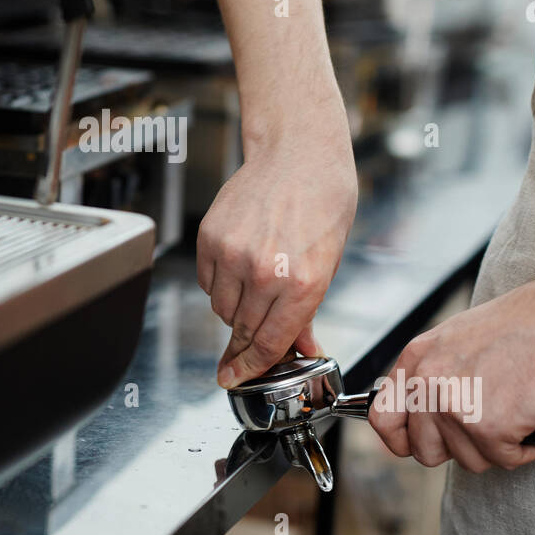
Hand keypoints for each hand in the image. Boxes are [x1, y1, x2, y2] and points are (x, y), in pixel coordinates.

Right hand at [199, 118, 356, 387]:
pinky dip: (220, 283)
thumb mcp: (327, 265)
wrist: (298, 156)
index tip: (234, 378)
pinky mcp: (210, 238)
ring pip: (221, 308)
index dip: (251, 368)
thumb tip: (298, 348)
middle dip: (245, 343)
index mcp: (302, 284)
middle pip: (243, 330)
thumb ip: (306, 312)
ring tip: (255, 282)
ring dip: (234, 309)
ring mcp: (233, 254)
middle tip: (245, 346)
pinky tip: (240, 263)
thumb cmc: (322, 205)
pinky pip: (207, 282)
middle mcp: (265, 272)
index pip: (269, 343)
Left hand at [368, 268, 534, 471]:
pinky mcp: (487, 428)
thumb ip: (432, 373)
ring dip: (494, 448)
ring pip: (467, 460)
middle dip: (455, 448)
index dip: (401, 439)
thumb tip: (423, 411)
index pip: (383, 418)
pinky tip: (532, 424)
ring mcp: (454, 407)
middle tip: (484, 429)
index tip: (419, 443)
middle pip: (423, 450)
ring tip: (514, 416)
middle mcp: (427, 384)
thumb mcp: (455, 339)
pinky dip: (524, 450)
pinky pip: (504, 460)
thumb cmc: (521, 326)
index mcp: (416, 360)